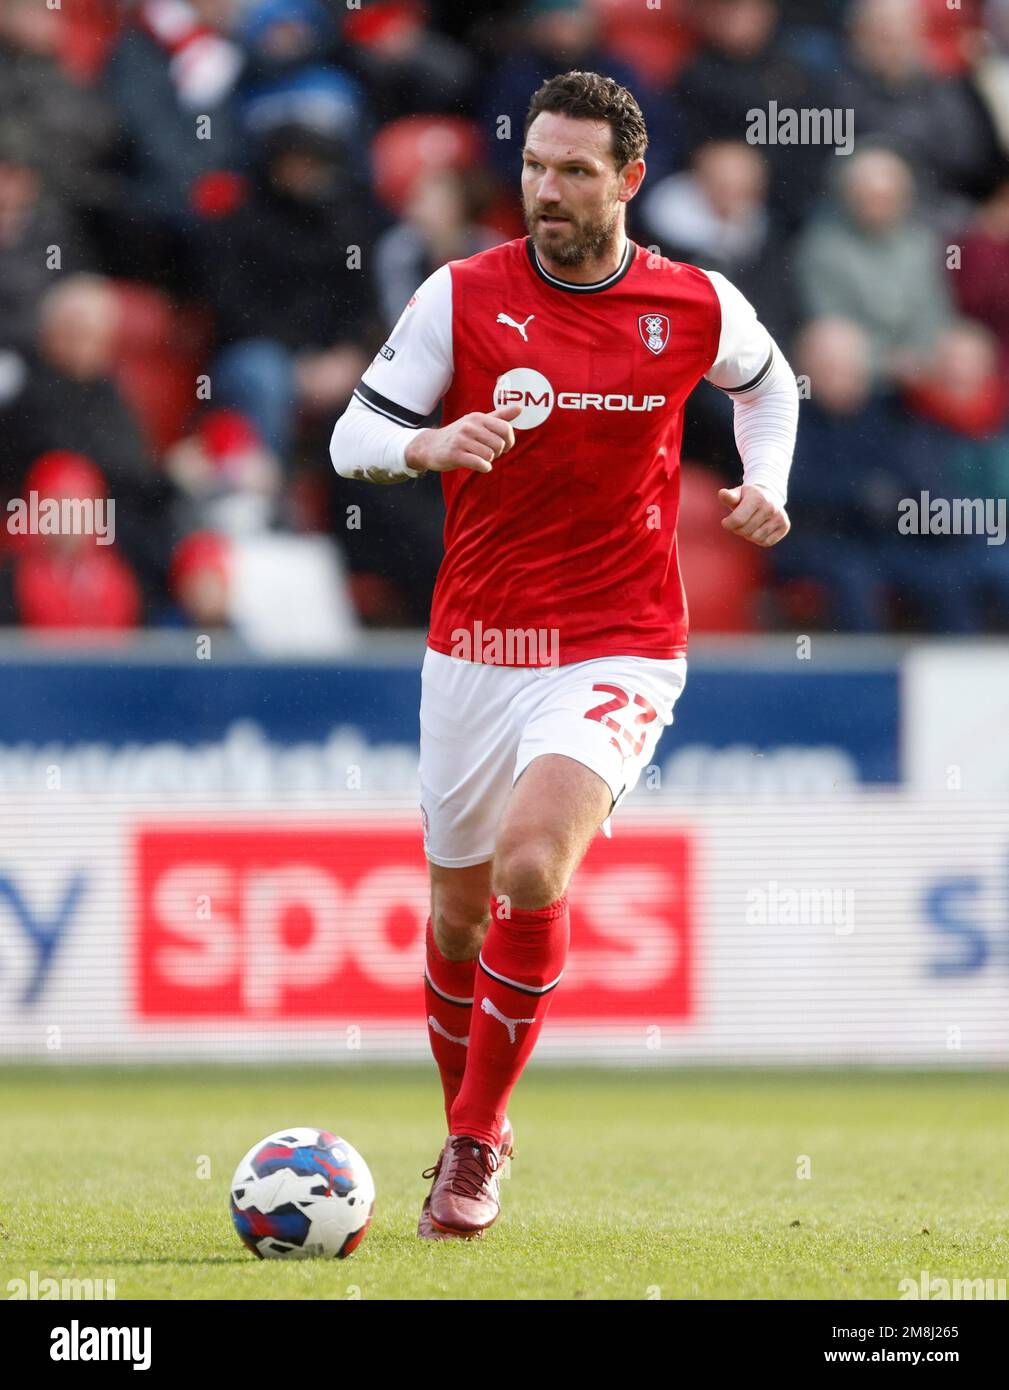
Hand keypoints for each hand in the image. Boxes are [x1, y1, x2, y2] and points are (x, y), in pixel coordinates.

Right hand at [405, 404, 520, 474]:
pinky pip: (479, 463)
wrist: (430, 446)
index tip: (505, 447)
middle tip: (489, 454)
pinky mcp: (455, 454)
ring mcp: (461, 440)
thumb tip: (520, 407)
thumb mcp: (477, 422)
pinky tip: (479, 465)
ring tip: (479, 458)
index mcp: (478, 417)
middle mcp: (470, 426)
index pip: (505, 428)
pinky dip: (483, 467)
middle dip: (498, 453)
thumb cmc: (458, 435)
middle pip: (500, 444)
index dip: (510, 441)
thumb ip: (499, 416)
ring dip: (488, 460)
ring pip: (490, 455)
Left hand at [717, 483, 789, 546]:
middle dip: (737, 529)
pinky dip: (759, 539)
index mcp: (757, 498)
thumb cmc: (747, 497)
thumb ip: (728, 496)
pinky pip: (766, 542)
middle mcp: (771, 507)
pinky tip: (758, 529)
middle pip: (746, 531)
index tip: (726, 522)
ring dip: (748, 535)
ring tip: (749, 525)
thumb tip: (722, 493)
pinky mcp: (785, 526)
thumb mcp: (737, 494)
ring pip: (756, 538)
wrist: (769, 495)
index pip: (737, 520)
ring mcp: (780, 517)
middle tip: (738, 523)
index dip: (728, 524)